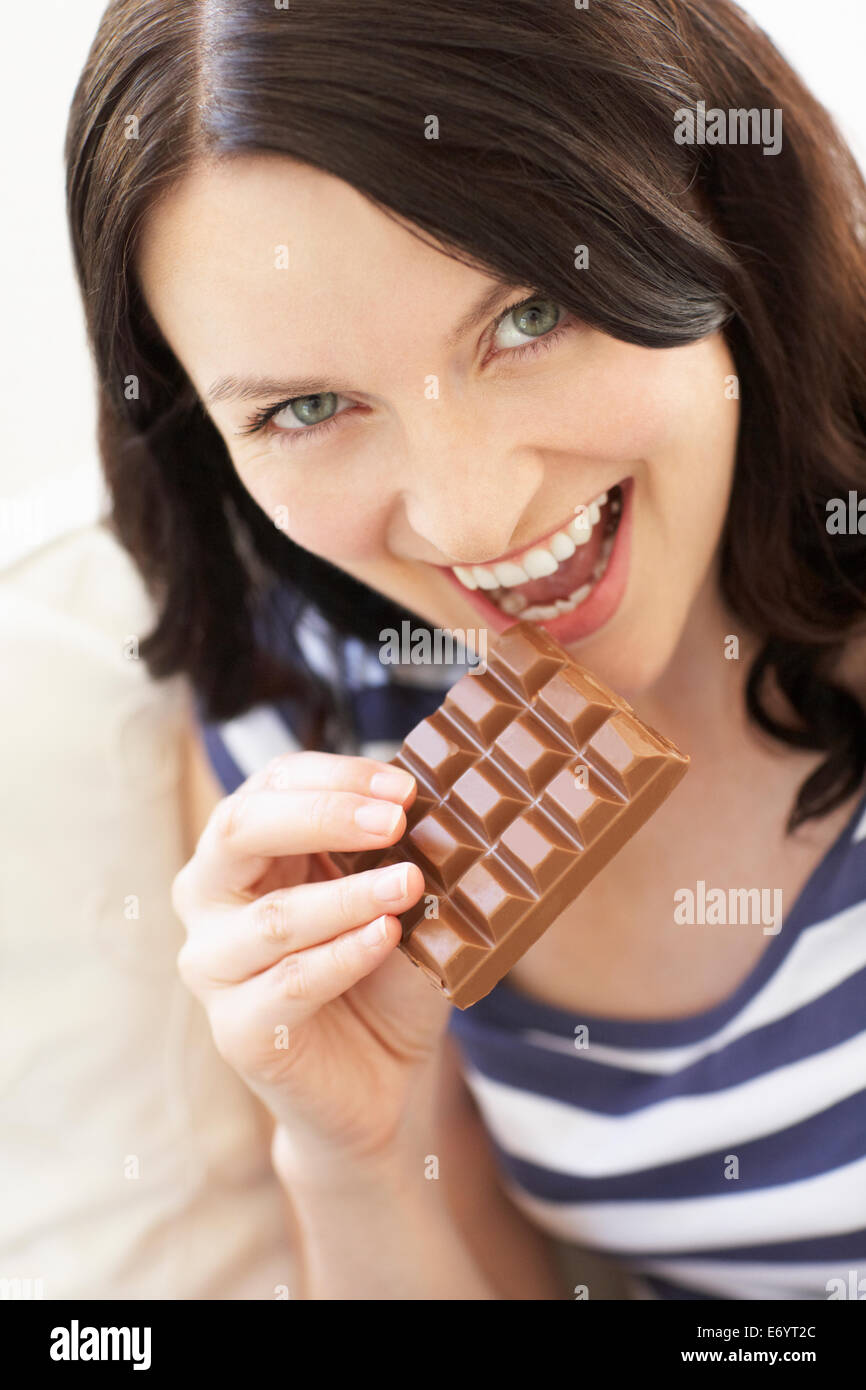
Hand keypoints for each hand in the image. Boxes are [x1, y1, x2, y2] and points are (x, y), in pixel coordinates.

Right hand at [172, 751, 451, 1166]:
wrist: (384, 1079)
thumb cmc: (384, 969)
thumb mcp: (393, 895)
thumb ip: (395, 851)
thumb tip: (437, 799)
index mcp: (246, 847)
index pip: (271, 784)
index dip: (335, 775)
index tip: (404, 785)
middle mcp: (211, 896)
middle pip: (241, 829)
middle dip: (323, 814)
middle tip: (395, 819)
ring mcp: (215, 965)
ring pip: (273, 917)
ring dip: (348, 895)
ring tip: (408, 883)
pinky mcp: (238, 1030)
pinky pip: (289, 983)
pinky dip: (343, 956)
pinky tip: (388, 937)